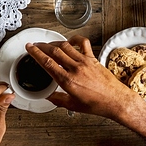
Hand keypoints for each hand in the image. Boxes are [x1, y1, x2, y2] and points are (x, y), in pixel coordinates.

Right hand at [25, 37, 144, 123]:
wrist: (116, 100)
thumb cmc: (97, 104)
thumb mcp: (73, 105)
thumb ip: (58, 100)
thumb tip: (49, 96)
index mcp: (68, 81)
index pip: (47, 63)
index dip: (36, 53)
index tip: (30, 48)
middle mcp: (75, 69)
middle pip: (54, 51)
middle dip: (42, 46)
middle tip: (35, 45)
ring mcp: (85, 62)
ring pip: (66, 46)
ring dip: (54, 43)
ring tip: (48, 44)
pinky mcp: (93, 58)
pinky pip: (83, 43)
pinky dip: (75, 39)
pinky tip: (70, 41)